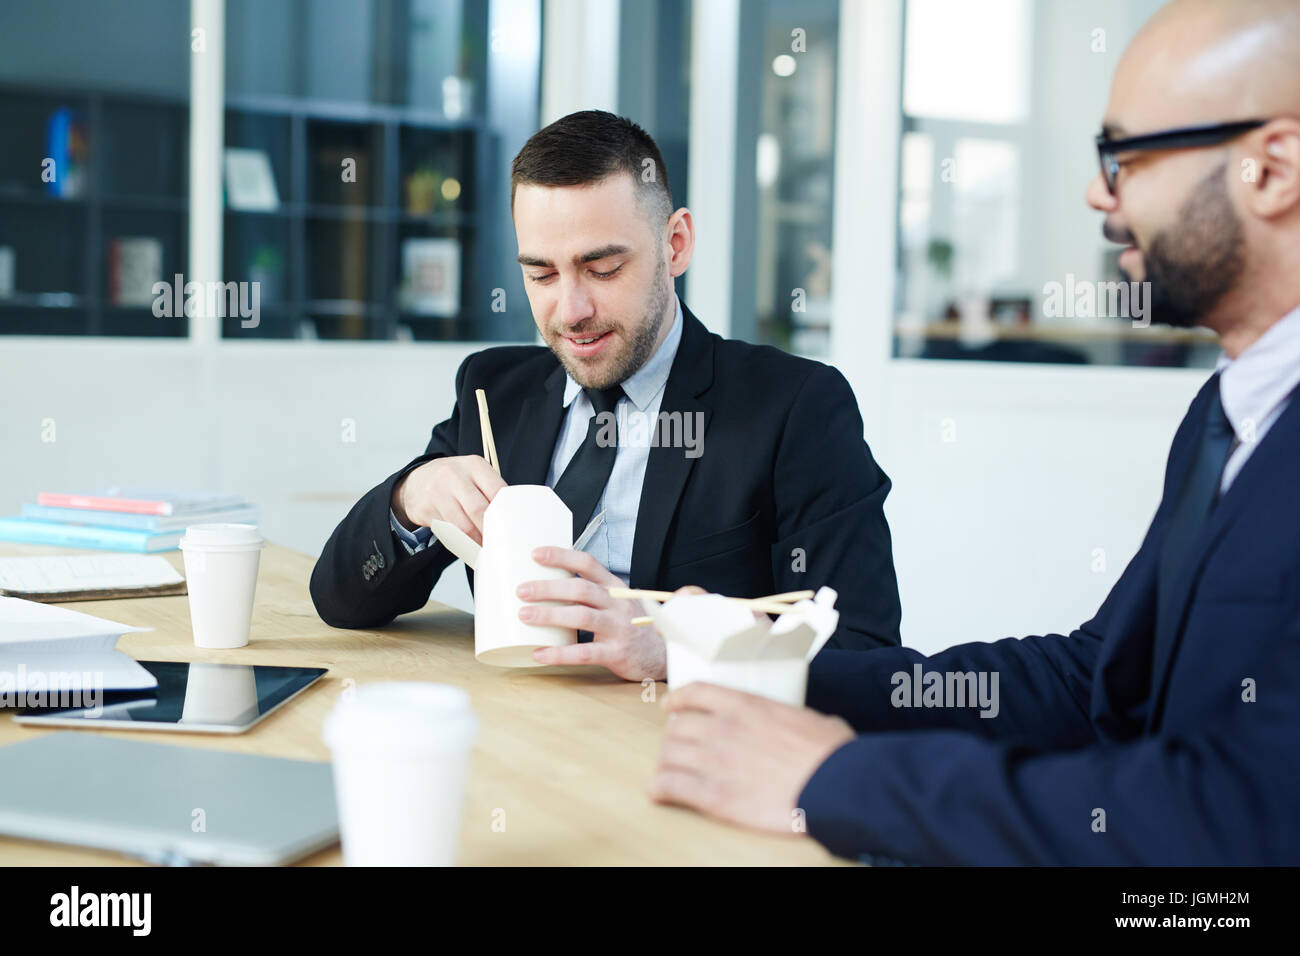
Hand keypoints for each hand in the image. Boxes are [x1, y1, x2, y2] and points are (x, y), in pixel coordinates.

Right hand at [391, 455, 505, 544]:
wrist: (417, 480)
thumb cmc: (454, 480)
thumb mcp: (473, 474)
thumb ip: (490, 491)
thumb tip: (510, 518)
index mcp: (474, 465)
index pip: (497, 490)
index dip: (505, 512)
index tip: (511, 527)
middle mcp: (454, 475)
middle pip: (479, 510)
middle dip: (491, 531)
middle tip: (499, 543)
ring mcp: (437, 491)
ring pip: (463, 526)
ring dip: (476, 541)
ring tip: (485, 548)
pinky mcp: (425, 509)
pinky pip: (448, 532)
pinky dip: (461, 543)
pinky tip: (468, 546)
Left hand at [517, 547, 666, 681]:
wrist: (663, 655)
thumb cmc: (632, 626)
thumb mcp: (618, 602)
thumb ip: (593, 593)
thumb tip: (548, 585)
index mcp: (615, 588)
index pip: (588, 563)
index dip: (561, 556)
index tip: (535, 554)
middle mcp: (618, 604)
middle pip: (580, 589)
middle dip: (548, 587)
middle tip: (521, 590)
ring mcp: (619, 629)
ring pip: (581, 617)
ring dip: (550, 615)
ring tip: (524, 615)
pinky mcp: (617, 654)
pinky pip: (584, 653)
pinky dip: (559, 654)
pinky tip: (539, 654)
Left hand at [647, 683, 854, 835]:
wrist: (836, 785)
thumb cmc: (831, 752)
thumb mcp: (806, 718)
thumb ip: (783, 718)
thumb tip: (791, 725)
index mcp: (745, 705)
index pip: (696, 692)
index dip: (677, 700)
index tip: (670, 706)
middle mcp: (723, 728)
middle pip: (677, 727)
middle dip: (674, 737)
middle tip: (679, 747)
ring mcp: (715, 761)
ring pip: (668, 756)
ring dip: (666, 763)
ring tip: (668, 771)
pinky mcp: (714, 796)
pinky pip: (671, 787)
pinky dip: (659, 789)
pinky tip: (657, 792)